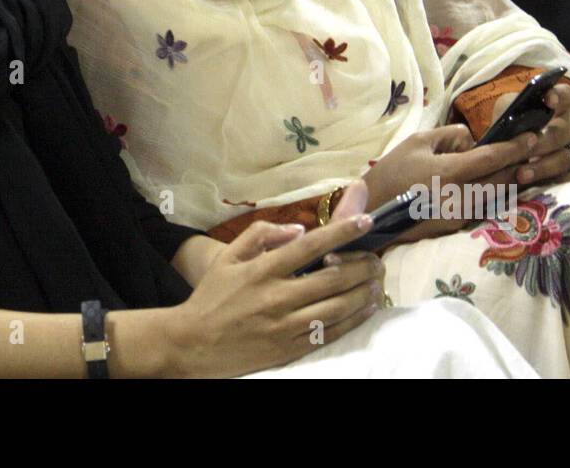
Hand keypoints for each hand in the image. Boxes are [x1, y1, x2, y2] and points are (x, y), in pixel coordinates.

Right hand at [165, 185, 384, 377]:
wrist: (193, 343)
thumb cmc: (212, 296)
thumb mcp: (228, 256)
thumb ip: (261, 235)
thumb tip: (299, 229)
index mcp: (263, 270)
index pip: (311, 246)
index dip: (342, 232)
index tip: (365, 221)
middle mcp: (277, 297)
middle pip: (333, 278)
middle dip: (362, 265)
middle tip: (377, 258)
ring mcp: (285, 326)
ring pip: (337, 307)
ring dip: (362, 292)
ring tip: (375, 280)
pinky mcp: (289, 348)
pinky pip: (330, 333)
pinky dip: (353, 319)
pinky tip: (364, 308)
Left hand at [489, 82, 569, 188]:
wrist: (513, 154)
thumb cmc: (512, 127)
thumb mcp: (507, 113)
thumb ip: (507, 112)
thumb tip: (504, 122)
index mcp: (560, 104)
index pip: (566, 95)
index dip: (559, 97)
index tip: (548, 101)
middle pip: (563, 131)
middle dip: (543, 140)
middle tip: (526, 147)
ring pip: (564, 158)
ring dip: (541, 166)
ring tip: (521, 174)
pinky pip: (564, 179)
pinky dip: (546, 182)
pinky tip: (530, 186)